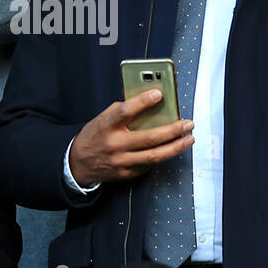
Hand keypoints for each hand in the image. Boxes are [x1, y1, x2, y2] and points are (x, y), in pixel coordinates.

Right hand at [67, 90, 193, 187]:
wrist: (78, 163)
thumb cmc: (95, 135)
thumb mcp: (103, 118)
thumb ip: (123, 111)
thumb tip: (151, 104)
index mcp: (106, 126)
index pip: (125, 111)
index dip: (142, 102)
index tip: (158, 94)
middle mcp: (114, 145)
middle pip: (148, 138)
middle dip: (172, 130)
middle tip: (187, 123)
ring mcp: (121, 162)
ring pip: (154, 156)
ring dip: (175, 147)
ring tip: (188, 138)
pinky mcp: (126, 174)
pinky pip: (149, 165)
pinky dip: (162, 156)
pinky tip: (171, 149)